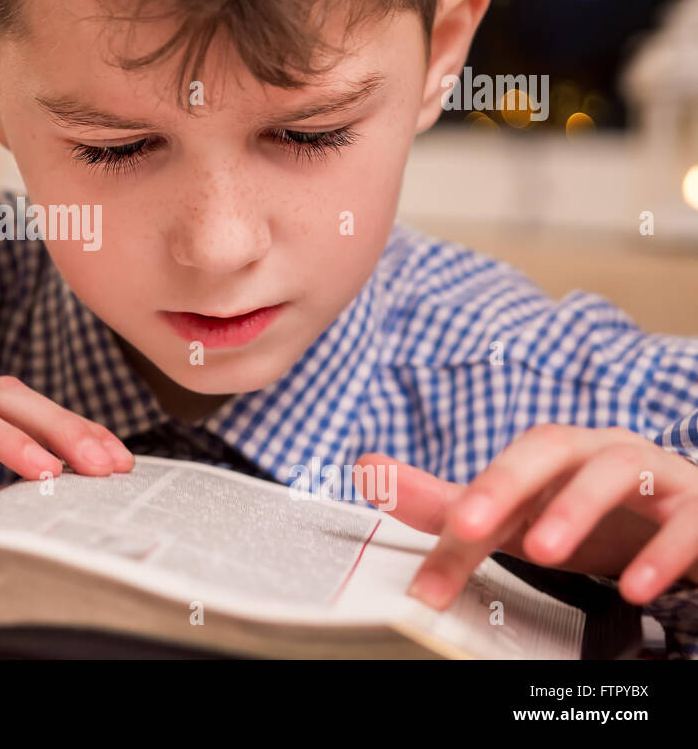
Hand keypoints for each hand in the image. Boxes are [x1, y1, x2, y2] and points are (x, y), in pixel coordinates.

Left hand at [355, 425, 697, 609]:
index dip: (468, 499)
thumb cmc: (597, 515)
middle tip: (471, 525)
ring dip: (577, 509)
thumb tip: (368, 472)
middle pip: (551, 446)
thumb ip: (448, 505)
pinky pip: (687, 521)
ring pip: (617, 473)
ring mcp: (655, 475)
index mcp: (555, 454)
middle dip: (507, 481)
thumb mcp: (521, 516)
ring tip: (545, 551)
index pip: (503, 468)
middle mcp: (600, 452)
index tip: (438, 536)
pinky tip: (636, 586)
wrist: (692, 523)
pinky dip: (662, 552)